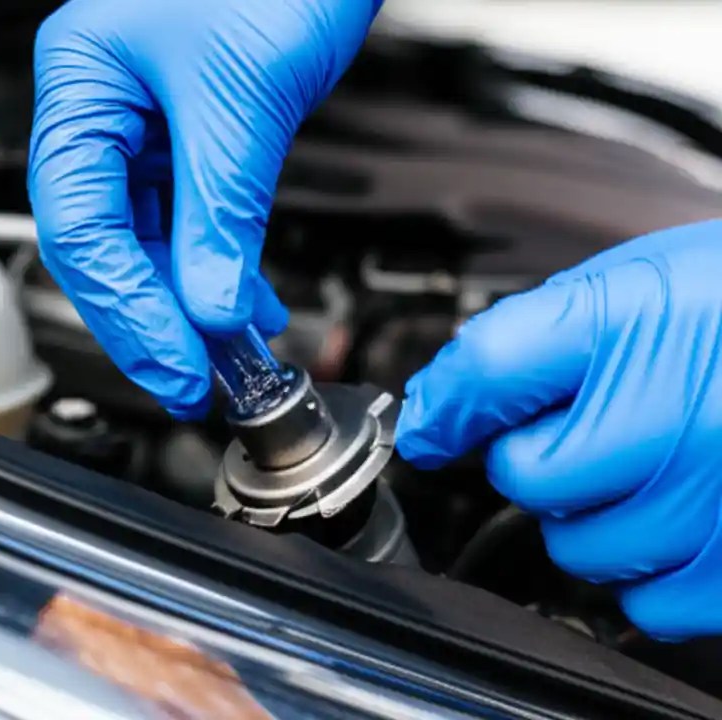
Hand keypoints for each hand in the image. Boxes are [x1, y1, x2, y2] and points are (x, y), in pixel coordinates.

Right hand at [28, 0, 381, 418]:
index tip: (180, 364)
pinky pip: (184, 214)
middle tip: (192, 381)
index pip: (79, 226)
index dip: (129, 309)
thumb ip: (221, 212)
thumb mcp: (242, 98)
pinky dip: (211, 264)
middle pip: (101, 243)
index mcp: (79, 83)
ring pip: (142, 238)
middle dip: (149, 318)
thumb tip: (213, 309)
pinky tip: (242, 305)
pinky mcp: (186, 127)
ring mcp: (140, 118)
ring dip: (183, 303)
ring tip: (223, 359)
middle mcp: (98, 104)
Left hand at [397, 219, 721, 640]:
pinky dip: (652, 570)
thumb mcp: (638, 283)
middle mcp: (682, 414)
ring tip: (653, 467)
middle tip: (599, 427)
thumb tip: (438, 408)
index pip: (490, 369)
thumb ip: (531, 339)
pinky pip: (648, 603)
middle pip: (526, 475)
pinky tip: (684, 515)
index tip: (438, 423)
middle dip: (541, 456)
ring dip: (594, 518)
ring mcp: (716, 499)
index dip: (449, 403)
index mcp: (642, 321)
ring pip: (578, 547)